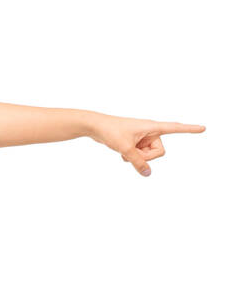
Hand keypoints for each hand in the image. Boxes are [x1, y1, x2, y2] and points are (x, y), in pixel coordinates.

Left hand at [86, 112, 204, 175]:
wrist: (96, 127)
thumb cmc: (111, 132)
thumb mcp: (125, 149)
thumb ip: (138, 162)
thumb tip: (148, 174)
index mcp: (152, 127)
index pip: (175, 128)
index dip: (189, 129)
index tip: (203, 128)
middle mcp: (151, 131)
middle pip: (159, 152)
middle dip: (147, 157)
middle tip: (132, 150)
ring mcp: (144, 138)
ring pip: (149, 156)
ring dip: (137, 157)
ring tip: (125, 149)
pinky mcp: (137, 143)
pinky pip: (140, 156)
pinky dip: (131, 157)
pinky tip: (122, 151)